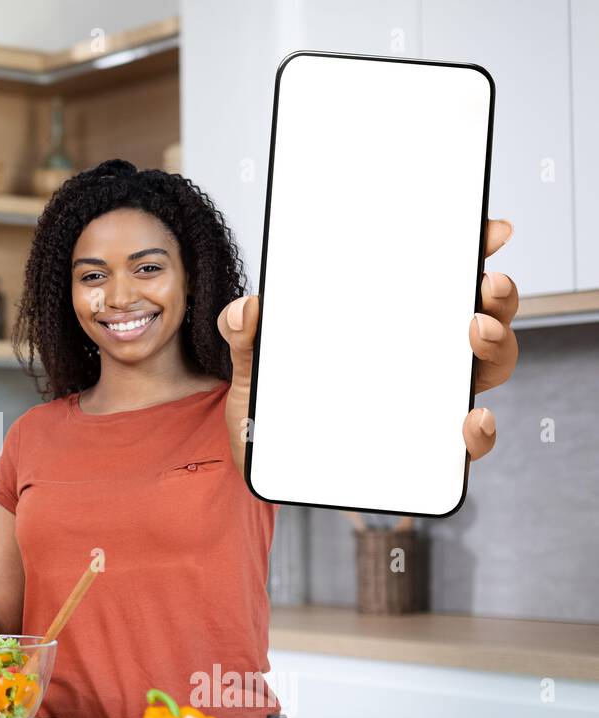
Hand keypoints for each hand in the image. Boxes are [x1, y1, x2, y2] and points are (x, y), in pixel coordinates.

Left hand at [217, 217, 518, 468]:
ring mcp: (424, 404)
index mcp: (387, 326)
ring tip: (476, 331)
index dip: (472, 251)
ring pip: (485, 369)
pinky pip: (465, 444)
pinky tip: (472, 418)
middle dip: (496, 297)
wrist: (259, 465)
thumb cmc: (269, 406)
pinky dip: (479, 433)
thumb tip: (245, 309)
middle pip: (481, 318)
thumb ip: (244, 335)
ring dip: (496, 347)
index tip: (490, 231)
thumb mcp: (252, 364)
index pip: (439, 283)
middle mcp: (418, 361)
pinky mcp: (422, 453)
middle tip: (483, 285)